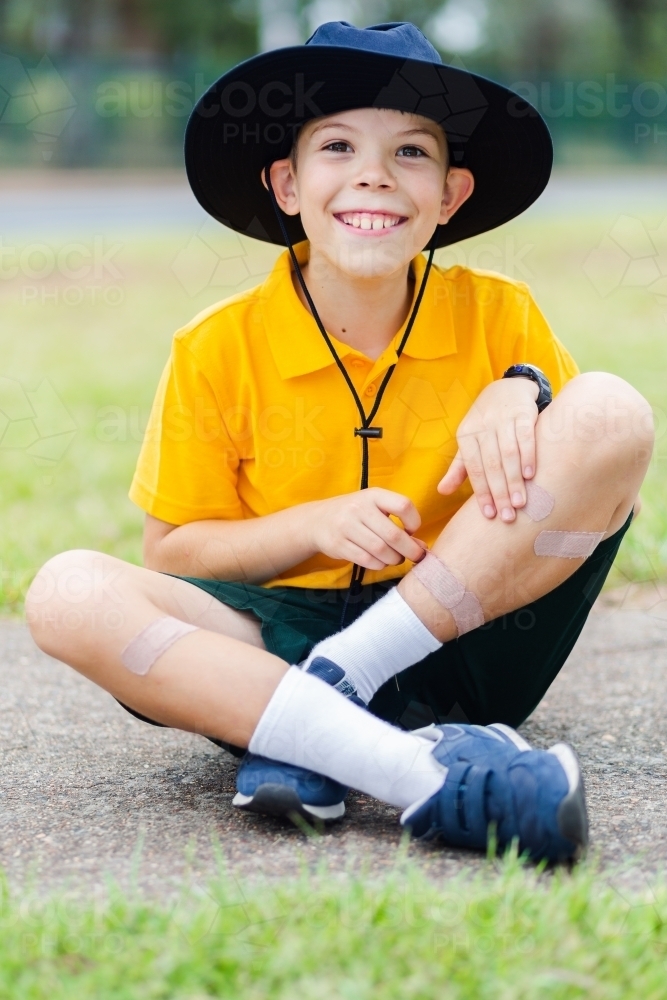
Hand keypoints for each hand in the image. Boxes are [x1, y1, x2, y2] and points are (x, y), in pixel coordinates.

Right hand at [309, 488, 424, 569]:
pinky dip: (379, 564)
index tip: (412, 531)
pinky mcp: (338, 544)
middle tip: (415, 556)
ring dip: (394, 559)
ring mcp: (346, 526)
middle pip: (393, 535)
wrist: (317, 521)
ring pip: (381, 550)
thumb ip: (398, 523)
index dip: (414, 521)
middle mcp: (359, 508)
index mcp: (373, 495)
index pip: (403, 505)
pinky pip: (367, 560)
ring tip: (396, 558)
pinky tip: (380, 561)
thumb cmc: (355, 514)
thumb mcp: (374, 509)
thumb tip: (421, 547)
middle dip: (409, 550)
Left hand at [437, 378, 538, 522]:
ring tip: (520, 503)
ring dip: (514, 480)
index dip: (481, 493)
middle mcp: (483, 426)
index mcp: (466, 436)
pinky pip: (526, 436)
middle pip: (491, 465)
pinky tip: (530, 475)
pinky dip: (528, 456)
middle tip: (507, 516)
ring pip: (508, 453)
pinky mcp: (523, 413)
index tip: (489, 515)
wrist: (506, 389)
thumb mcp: (468, 442)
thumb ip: (459, 468)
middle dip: (499, 492)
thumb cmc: (485, 424)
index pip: (473, 469)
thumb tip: (442, 492)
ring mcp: (503, 419)